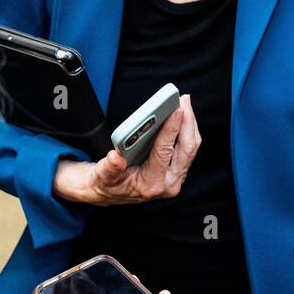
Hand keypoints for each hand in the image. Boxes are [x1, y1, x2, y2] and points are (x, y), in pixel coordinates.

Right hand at [53, 95, 199, 204]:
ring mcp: (175, 178)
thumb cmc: (106, 182)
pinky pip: (187, 149)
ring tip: (184, 102)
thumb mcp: (102, 175)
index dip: (171, 129)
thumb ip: (109, 167)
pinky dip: (187, 130)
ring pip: (190, 148)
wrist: (109, 193)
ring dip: (189, 124)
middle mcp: (168, 183)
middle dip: (187, 122)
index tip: (176, 110)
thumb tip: (115, 157)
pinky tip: (182, 114)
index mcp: (151, 183)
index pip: (164, 152)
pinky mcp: (177, 171)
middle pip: (186, 149)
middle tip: (183, 100)